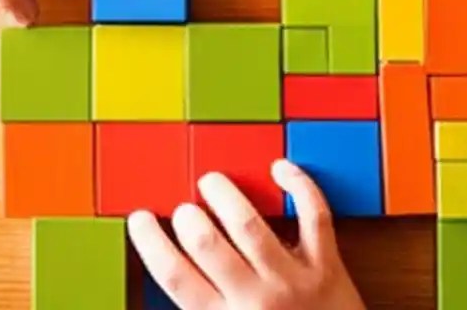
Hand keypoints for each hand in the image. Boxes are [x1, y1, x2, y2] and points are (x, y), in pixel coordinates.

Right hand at [128, 160, 365, 309]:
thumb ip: (204, 306)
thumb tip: (173, 269)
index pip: (174, 275)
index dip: (150, 241)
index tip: (140, 218)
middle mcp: (253, 299)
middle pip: (207, 244)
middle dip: (188, 217)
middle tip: (185, 208)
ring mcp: (290, 280)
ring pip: (249, 225)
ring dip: (226, 196)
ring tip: (212, 182)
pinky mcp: (326, 267)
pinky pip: (314, 217)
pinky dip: (299, 187)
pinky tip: (280, 169)